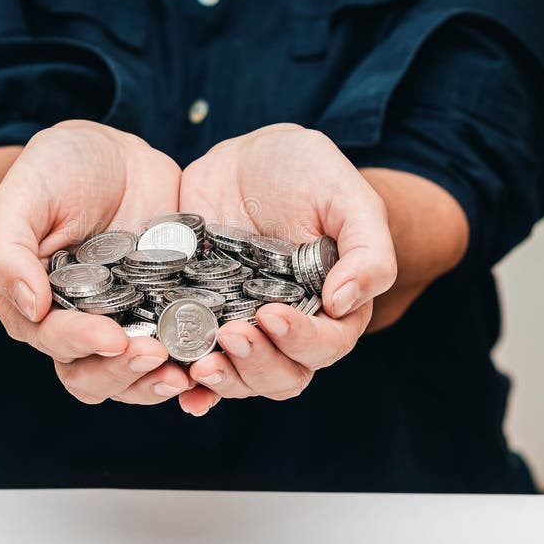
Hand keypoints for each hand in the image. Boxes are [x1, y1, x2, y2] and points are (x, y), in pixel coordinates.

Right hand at [0, 120, 195, 405]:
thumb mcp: (24, 195)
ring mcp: (126, 321)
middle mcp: (79, 323)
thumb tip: (30, 306)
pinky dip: (193, 366)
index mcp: (37, 302)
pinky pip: (178, 350)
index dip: (80, 344)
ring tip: (186, 371)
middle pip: (92, 375)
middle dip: (123, 372)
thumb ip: (10, 250)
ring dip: (156, 382)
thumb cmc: (56, 168)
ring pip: (134, 375)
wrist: (114, 154)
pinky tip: (213, 365)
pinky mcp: (166, 311)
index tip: (112, 337)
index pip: (52, 338)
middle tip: (156, 355)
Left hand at [177, 123, 396, 415]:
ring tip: (198, 365)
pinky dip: (188, 383)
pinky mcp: (201, 318)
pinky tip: (177, 383)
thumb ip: (366, 249)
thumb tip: (343, 304)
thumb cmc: (306, 172)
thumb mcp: (346, 195)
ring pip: (240, 378)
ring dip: (222, 379)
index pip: (326, 345)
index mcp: (332, 305)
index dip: (302, 340)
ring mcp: (242, 325)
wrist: (244, 159)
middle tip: (230, 335)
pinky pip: (195, 362)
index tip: (272, 314)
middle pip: (282, 375)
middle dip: (257, 364)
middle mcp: (288, 327)